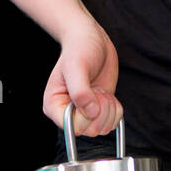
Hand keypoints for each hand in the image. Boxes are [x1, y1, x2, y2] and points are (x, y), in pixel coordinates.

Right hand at [44, 17, 122, 137]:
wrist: (91, 40)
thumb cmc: (79, 49)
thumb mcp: (77, 67)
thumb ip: (81, 91)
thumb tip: (91, 112)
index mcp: (54, 105)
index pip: (73, 127)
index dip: (88, 115)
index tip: (92, 96)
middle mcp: (68, 112)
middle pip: (89, 131)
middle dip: (101, 111)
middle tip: (98, 91)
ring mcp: (85, 112)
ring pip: (102, 129)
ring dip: (109, 110)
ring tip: (101, 91)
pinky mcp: (99, 109)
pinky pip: (112, 123)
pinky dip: (116, 110)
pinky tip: (108, 95)